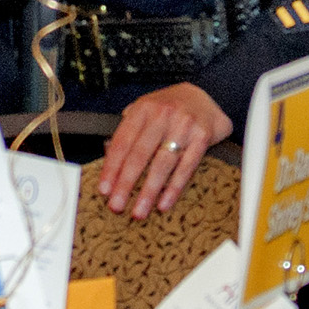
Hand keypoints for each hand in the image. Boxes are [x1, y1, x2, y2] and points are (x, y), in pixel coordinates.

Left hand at [95, 84, 232, 217]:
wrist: (204, 96)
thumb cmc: (168, 109)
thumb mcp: (145, 111)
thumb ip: (128, 131)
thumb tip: (108, 158)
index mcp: (143, 109)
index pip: (122, 142)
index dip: (111, 167)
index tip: (104, 189)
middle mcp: (163, 115)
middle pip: (139, 155)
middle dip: (126, 184)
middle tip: (116, 206)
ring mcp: (184, 125)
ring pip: (162, 164)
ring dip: (148, 191)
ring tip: (139, 212)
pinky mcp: (202, 137)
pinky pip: (186, 167)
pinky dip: (173, 188)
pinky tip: (163, 204)